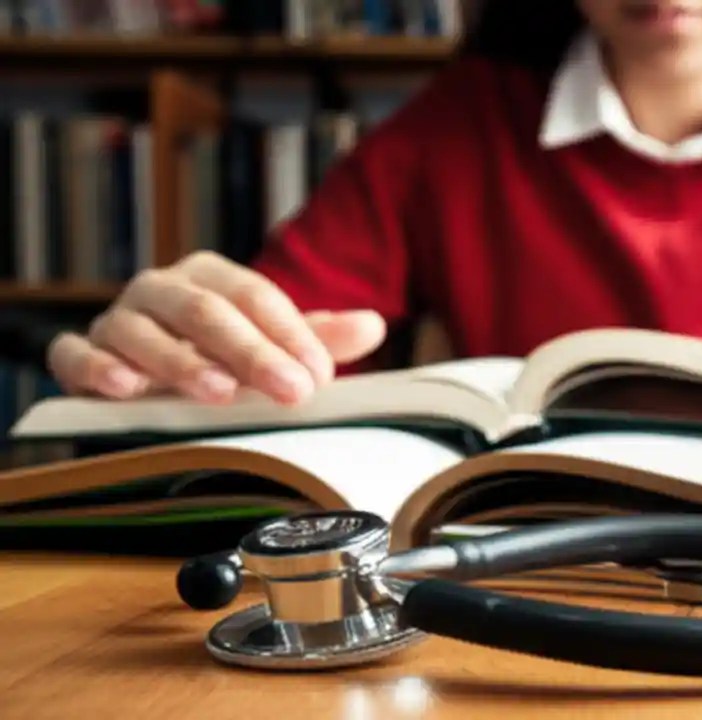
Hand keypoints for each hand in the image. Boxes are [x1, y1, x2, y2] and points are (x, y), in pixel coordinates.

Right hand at [47, 251, 385, 404]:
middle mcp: (161, 291)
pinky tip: (125, 387)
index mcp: (212, 279)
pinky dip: (96, 368)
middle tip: (290, 390)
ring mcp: (117, 321)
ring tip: (218, 392)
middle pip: (205, 312)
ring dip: (181, 362)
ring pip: (143, 332)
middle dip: (251, 352)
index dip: (290, 334)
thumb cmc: (221, 359)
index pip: (255, 297)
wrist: (148, 381)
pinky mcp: (79, 356)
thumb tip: (373, 326)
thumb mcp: (272, 347)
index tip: (320, 374)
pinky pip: (77, 355)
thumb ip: (318, 337)